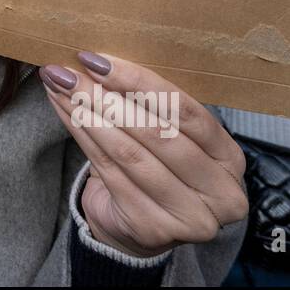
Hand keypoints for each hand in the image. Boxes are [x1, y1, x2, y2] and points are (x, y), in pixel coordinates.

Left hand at [40, 51, 247, 259]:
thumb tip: (102, 59)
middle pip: (157, 133)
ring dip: (88, 113)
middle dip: (107, 96)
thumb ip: (153, 106)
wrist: (139, 230)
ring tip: (60, 87)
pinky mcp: (151, 228)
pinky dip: (82, 136)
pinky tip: (65, 113)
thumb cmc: (157, 170)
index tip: (100, 60)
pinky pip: (109, 172)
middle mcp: (220, 192)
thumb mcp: (170, 138)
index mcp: (229, 158)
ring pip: (129, 153)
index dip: (141, 83)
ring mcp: (188, 216)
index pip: (187, 112)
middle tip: (70, 72)